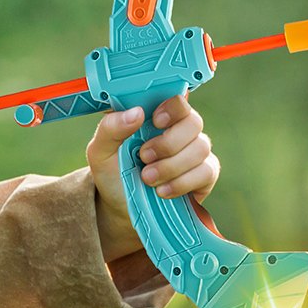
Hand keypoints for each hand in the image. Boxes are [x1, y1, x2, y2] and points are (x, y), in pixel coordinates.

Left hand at [86, 93, 218, 262]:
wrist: (120, 207)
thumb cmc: (112, 171)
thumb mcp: (101, 149)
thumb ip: (112, 127)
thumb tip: (136, 112)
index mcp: (157, 117)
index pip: (177, 100)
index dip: (172, 107)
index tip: (156, 120)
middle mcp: (180, 130)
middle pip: (193, 122)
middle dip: (168, 142)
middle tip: (144, 156)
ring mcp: (195, 151)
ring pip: (199, 148)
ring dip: (171, 165)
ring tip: (147, 179)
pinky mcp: (204, 175)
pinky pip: (206, 171)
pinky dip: (183, 182)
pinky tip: (163, 191)